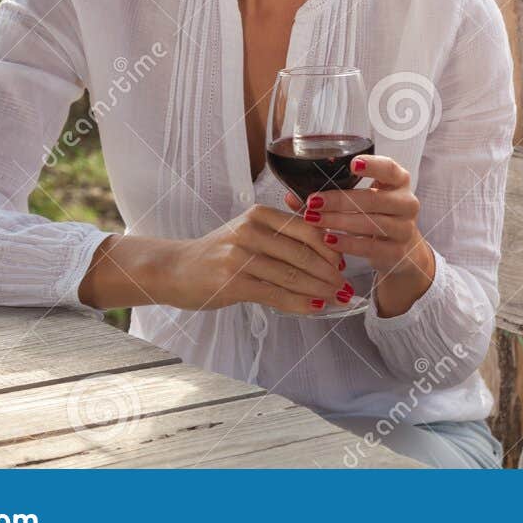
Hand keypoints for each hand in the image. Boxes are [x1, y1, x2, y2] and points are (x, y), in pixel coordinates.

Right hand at [162, 204, 350, 314]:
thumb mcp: (249, 232)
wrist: (175, 269)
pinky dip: (299, 303)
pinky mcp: (232, 281)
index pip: (307, 229)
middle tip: (347, 287)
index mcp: (260, 214)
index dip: (331, 249)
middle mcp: (250, 230)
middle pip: (303, 253)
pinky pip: (275, 294)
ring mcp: (240, 255)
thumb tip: (327, 251)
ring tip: (337, 299)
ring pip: (292, 275)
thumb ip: (282, 236)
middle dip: (330, 273)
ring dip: (320, 290)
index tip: (344, 264)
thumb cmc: (219, 253)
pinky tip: (314, 308)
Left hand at [293, 155, 433, 282]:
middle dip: (340, 200)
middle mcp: (407, 202)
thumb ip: (330, 196)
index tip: (352, 164)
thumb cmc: (376, 216)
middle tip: (314, 201)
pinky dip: (348, 243)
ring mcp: (404, 228)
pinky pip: (370, 247)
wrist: (401, 249)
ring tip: (315, 220)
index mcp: (399, 182)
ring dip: (339, 222)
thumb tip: (292, 196)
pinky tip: (329, 240)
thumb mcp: (361, 201)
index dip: (373, 165)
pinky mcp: (397, 252)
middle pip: (374, 199)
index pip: (390, 168)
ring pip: (371, 223)